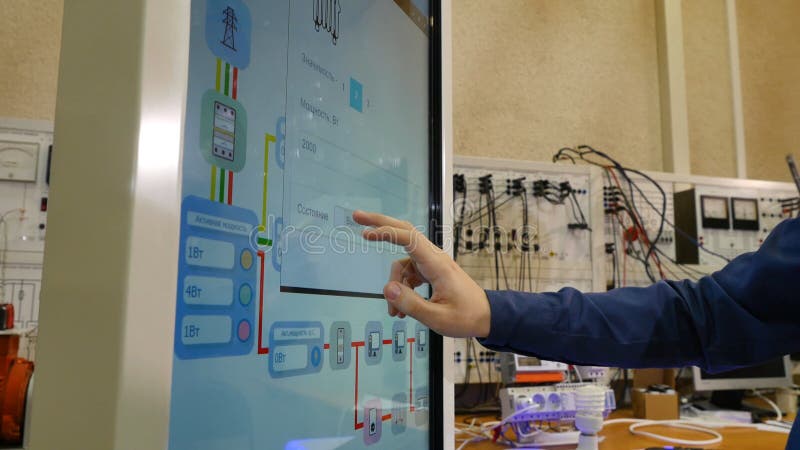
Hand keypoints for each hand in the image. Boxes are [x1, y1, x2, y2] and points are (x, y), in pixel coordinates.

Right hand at [352, 210, 490, 337]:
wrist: (487, 317)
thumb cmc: (466, 317)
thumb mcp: (437, 318)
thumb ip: (410, 304)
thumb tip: (387, 289)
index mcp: (437, 264)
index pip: (409, 238)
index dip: (386, 232)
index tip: (366, 233)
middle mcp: (434, 258)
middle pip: (404, 232)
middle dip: (380, 225)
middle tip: (357, 217)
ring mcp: (432, 264)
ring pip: (401, 265)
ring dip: (393, 286)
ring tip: (394, 312)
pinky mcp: (431, 272)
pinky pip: (408, 275)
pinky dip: (401, 290)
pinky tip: (400, 310)